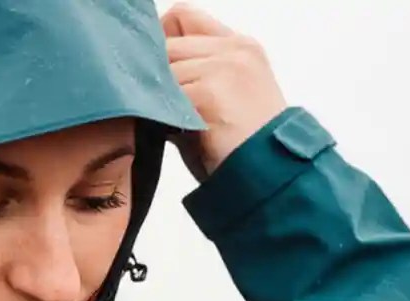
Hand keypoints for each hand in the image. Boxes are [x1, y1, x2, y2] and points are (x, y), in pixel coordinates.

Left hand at [162, 3, 288, 180]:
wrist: (268, 176)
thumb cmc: (238, 148)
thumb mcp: (219, 98)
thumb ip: (190, 76)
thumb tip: (141, 74)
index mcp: (239, 46)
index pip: (182, 16)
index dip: (162, 41)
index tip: (156, 75)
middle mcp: (234, 49)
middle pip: (166, 44)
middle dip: (154, 76)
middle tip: (152, 106)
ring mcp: (225, 66)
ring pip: (162, 71)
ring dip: (156, 99)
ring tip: (164, 123)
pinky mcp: (211, 90)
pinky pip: (165, 96)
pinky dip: (160, 115)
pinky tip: (168, 133)